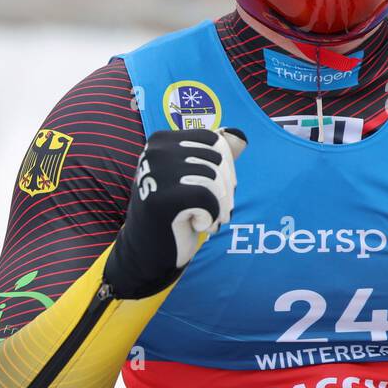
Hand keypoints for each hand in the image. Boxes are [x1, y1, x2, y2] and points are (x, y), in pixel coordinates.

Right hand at [104, 127, 246, 298]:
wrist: (148, 251)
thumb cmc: (175, 211)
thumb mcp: (193, 176)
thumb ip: (216, 154)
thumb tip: (240, 135)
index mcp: (161, 141)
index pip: (213, 140)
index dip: (225, 167)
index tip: (216, 189)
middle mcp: (155, 151)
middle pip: (217, 159)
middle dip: (224, 188)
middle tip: (213, 208)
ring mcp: (155, 174)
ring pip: (215, 180)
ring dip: (218, 206)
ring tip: (205, 218)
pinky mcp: (161, 199)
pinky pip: (208, 200)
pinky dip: (211, 216)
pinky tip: (197, 224)